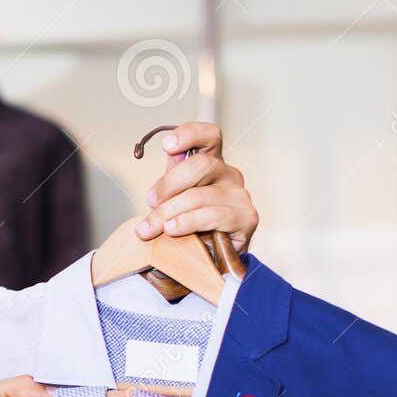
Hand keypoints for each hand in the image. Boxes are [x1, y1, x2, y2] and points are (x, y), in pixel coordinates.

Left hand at [136, 121, 257, 252]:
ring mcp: (240, 195)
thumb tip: (161, 175)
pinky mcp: (247, 218)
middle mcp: (229, 175)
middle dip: (168, 185)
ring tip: (150, 229)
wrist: (204, 262)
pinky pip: (213, 216)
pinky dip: (188, 223)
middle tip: (150, 203)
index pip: (209, 136)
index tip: (168, 145)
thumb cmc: (187, 228)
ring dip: (168, 213)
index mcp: (211, 164)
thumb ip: (169, 184)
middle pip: (200, 165)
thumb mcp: (172, 203)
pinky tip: (173, 229)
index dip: (190, 134)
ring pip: (200, 195)